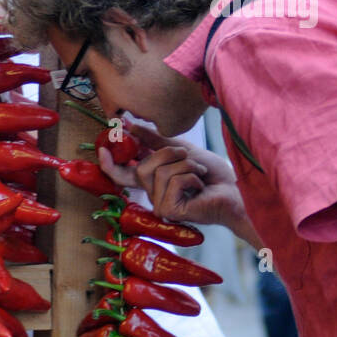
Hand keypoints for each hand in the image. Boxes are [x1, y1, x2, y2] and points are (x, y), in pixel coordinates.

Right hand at [99, 122, 251, 238]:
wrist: (234, 190)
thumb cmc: (211, 174)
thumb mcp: (180, 150)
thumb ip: (153, 141)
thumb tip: (129, 125)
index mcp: (152, 182)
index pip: (122, 175)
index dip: (110, 163)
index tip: (102, 148)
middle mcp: (152, 195)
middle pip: (142, 167)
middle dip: (168, 154)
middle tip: (188, 157)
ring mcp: (159, 204)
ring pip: (158, 172)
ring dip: (185, 165)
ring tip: (199, 173)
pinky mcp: (169, 210)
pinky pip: (171, 181)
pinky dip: (191, 176)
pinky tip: (200, 187)